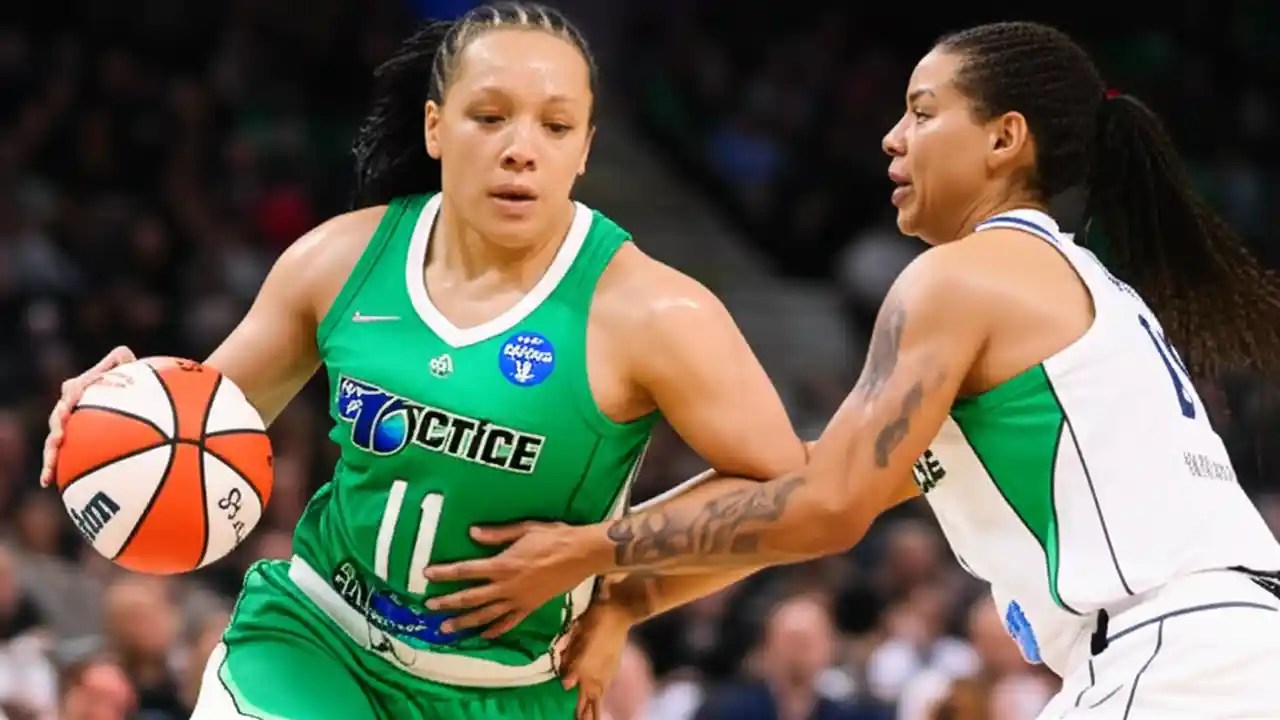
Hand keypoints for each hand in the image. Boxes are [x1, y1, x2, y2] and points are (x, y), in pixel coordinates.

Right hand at [39, 345, 135, 486]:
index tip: (70, 407)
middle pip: (58, 417)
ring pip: (54, 440)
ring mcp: (67, 425)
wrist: (128, 396)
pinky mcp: (69, 441)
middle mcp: (68, 406)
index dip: (73, 398)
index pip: (74, 391)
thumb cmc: (129, 377)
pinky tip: (47, 483)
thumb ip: (120, 359)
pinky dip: (51, 468)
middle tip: (59, 438)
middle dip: (57, 428)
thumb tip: (121, 353)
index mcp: (80, 388)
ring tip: (49, 469)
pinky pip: (59, 455)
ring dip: (50, 453)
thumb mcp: (125, 362)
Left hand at [423, 521, 597, 638]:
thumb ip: (497, 534)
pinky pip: (510, 622)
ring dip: (465, 621)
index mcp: (502, 564)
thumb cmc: (554, 537)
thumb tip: (472, 533)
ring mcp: (518, 600)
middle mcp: (506, 586)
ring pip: (486, 614)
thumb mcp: (525, 528)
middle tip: (429, 608)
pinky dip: (496, 630)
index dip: (445, 572)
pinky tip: (484, 636)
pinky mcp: (531, 607)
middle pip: (471, 597)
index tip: (427, 574)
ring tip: (446, 628)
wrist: (582, 554)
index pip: (466, 570)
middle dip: (448, 602)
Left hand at [560, 599, 635, 719]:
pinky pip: (605, 686)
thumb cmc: (596, 622)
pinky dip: (600, 694)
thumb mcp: (580, 639)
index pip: (582, 700)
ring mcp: (608, 671)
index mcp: (590, 672)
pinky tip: (598, 693)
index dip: (579, 713)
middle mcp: (599, 676)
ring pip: (600, 695)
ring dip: (595, 707)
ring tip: (591, 717)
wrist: (620, 611)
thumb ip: (574, 664)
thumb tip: (566, 686)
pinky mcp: (613, 664)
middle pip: (593, 702)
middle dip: (588, 715)